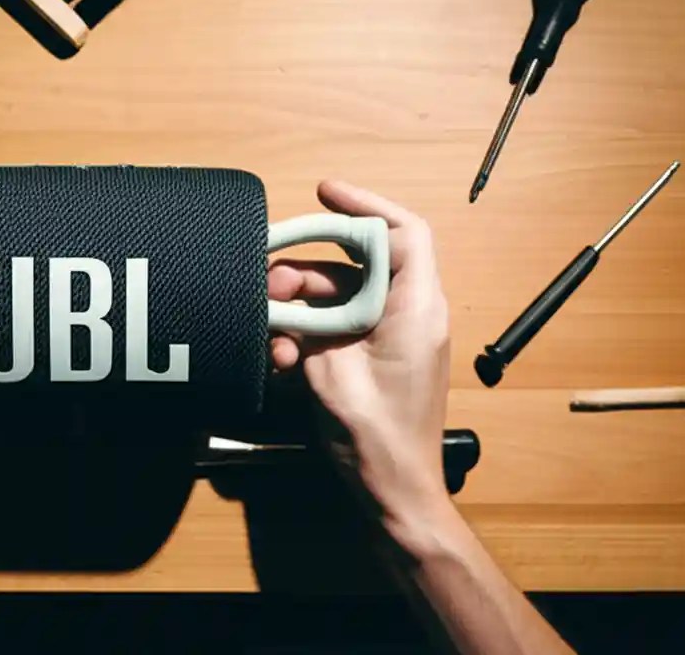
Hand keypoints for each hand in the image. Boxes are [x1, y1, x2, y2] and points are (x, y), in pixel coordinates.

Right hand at [270, 181, 450, 545]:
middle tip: (268, 283)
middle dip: (306, 268)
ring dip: (299, 308)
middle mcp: (408, 315)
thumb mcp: (332, 373)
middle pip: (356, 265)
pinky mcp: (372, 359)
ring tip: (269, 327)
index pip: (403, 232)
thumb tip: (280, 294)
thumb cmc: (376, 439)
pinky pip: (336, 328)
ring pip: (339, 298)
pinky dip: (306, 336)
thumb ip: (307, 326)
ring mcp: (390, 338)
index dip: (364, 205)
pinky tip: (282, 358)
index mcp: (417, 309)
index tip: (323, 192)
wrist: (393, 493)